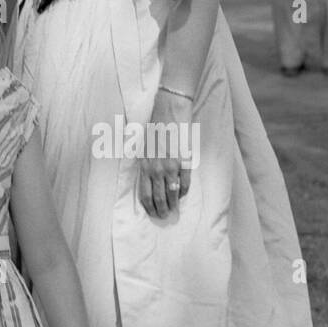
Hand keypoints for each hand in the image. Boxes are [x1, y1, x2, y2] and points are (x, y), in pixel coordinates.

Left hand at [137, 89, 193, 219]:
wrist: (169, 110)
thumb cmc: (153, 126)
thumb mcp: (142, 145)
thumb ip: (145, 162)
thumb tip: (147, 178)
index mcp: (144, 164)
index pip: (145, 194)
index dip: (149, 207)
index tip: (152, 213)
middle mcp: (156, 168)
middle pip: (158, 197)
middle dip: (161, 210)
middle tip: (164, 216)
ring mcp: (171, 166)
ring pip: (172, 194)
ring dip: (173, 204)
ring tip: (173, 211)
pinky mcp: (184, 162)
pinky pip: (185, 184)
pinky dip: (183, 192)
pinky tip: (181, 195)